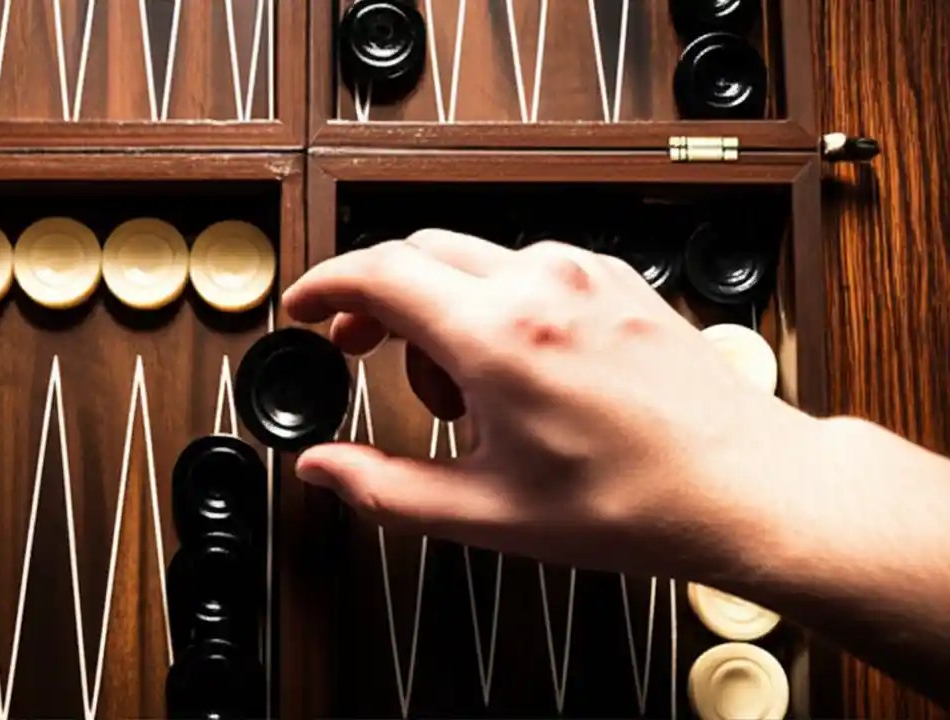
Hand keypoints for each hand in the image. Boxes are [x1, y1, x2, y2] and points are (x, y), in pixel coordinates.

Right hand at [283, 229, 829, 577]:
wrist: (745, 487)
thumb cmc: (636, 503)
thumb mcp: (489, 514)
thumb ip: (384, 489)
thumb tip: (322, 467)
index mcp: (501, 335)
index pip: (377, 273)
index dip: (322, 286)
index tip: (303, 306)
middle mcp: (542, 283)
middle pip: (416, 255)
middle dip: (376, 303)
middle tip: (362, 353)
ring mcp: (584, 273)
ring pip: (469, 261)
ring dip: (439, 311)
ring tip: (464, 393)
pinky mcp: (614, 278)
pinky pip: (524, 268)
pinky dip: (492, 304)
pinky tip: (515, 371)